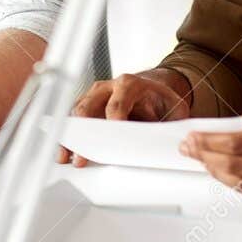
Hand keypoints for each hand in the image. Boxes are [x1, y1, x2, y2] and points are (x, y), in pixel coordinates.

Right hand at [59, 68, 191, 164]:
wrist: (152, 88)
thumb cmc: (160, 99)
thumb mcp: (175, 107)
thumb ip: (173, 123)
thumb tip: (171, 144)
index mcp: (129, 84)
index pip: (117, 103)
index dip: (112, 122)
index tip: (111, 139)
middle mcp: (107, 87)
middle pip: (89, 107)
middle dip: (86, 133)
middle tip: (85, 155)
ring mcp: (94, 95)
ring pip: (76, 113)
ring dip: (71, 136)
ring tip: (68, 156)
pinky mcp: (87, 105)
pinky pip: (73, 119)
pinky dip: (68, 135)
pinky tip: (65, 150)